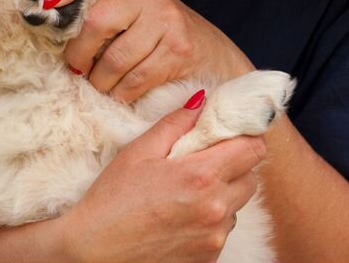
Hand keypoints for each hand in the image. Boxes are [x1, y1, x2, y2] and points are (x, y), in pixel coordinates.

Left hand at [52, 0, 254, 102]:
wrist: (216, 59)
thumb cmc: (161, 38)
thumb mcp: (134, 14)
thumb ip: (103, 12)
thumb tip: (53, 25)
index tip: (49, 4)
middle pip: (97, 21)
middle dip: (79, 53)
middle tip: (77, 68)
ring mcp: (167, 21)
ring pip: (114, 58)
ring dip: (99, 80)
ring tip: (99, 84)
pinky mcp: (179, 50)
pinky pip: (134, 79)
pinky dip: (120, 93)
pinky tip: (120, 93)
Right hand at [58, 101, 266, 262]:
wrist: (94, 253)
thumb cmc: (112, 201)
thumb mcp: (139, 152)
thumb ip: (175, 123)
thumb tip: (201, 101)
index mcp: (202, 177)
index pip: (253, 149)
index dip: (245, 136)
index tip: (229, 133)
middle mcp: (217, 209)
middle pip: (251, 178)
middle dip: (234, 164)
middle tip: (203, 160)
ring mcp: (215, 238)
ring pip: (238, 205)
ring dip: (223, 193)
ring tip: (185, 192)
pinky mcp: (209, 259)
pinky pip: (222, 230)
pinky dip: (210, 219)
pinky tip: (179, 215)